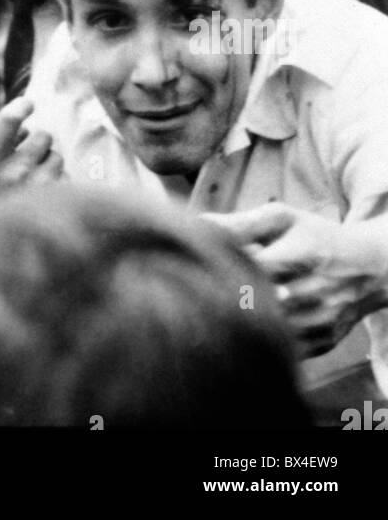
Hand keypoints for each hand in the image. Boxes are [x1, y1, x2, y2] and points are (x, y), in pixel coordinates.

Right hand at [0, 97, 62, 208]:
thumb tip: (17, 127)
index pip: (6, 123)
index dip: (19, 107)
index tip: (27, 103)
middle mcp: (14, 175)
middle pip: (41, 136)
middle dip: (37, 143)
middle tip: (28, 156)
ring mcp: (39, 190)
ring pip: (57, 156)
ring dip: (49, 163)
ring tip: (36, 180)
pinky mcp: (59, 203)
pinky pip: (67, 178)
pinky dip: (59, 184)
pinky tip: (46, 198)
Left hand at [208, 203, 387, 357]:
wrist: (370, 268)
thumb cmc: (318, 238)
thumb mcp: (285, 219)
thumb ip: (243, 223)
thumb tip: (199, 223)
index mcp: (302, 255)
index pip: (255, 270)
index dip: (228, 271)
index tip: (208, 269)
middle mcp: (315, 292)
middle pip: (262, 306)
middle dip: (233, 302)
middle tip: (211, 296)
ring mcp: (321, 322)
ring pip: (273, 334)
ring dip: (247, 325)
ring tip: (231, 312)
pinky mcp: (324, 343)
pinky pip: (287, 351)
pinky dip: (267, 342)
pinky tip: (253, 327)